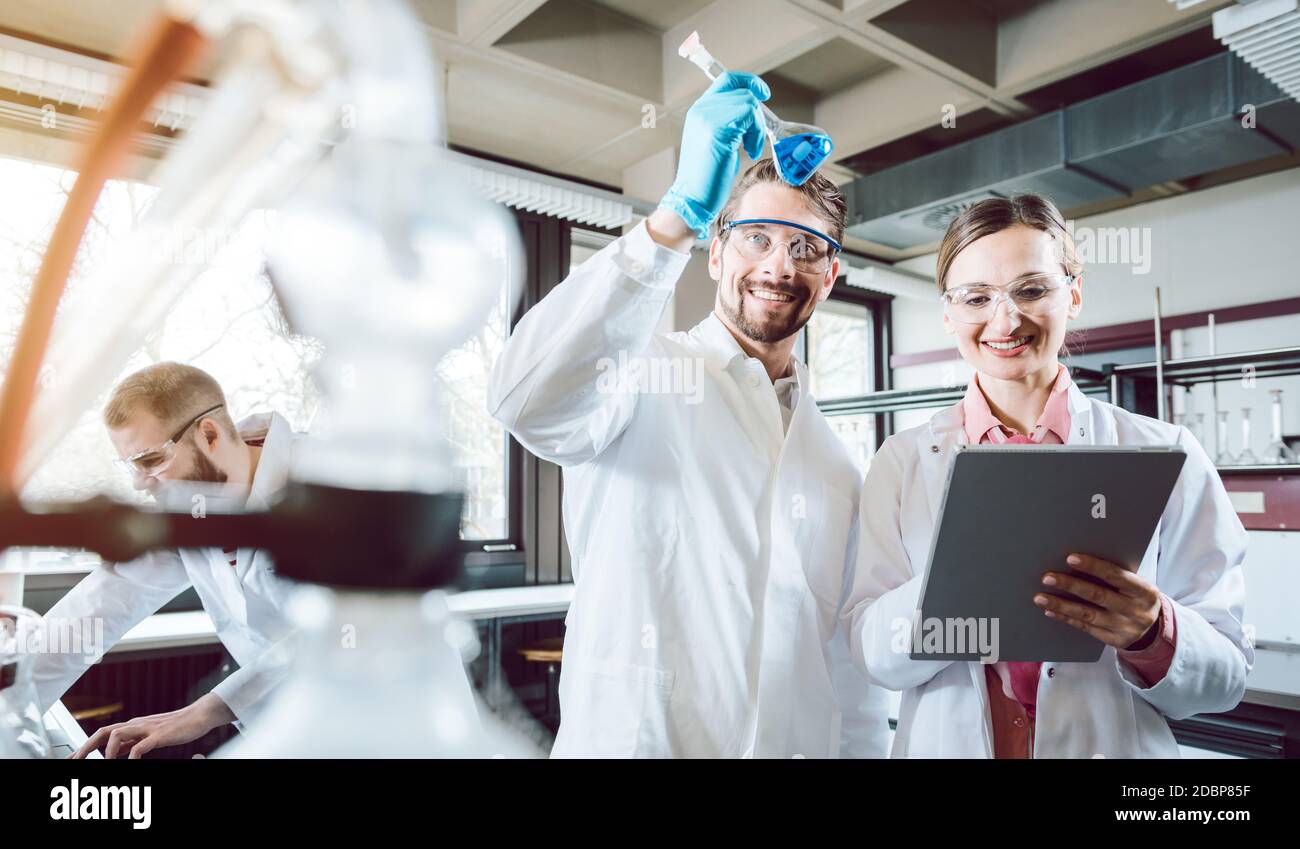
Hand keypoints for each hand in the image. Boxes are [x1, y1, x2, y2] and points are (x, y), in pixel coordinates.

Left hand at [71, 693, 234, 758]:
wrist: (199, 715)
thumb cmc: (177, 726)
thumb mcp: (149, 735)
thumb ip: (131, 742)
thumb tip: (114, 751)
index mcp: (132, 726)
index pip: (101, 734)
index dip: (84, 746)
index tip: (70, 758)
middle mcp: (135, 724)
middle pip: (102, 732)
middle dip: (85, 748)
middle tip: (74, 761)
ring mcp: (146, 728)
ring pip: (116, 735)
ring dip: (107, 752)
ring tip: (106, 764)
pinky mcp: (159, 735)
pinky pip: (140, 746)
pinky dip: (131, 757)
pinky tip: (131, 764)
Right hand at [658, 71, 769, 239]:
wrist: (693, 197)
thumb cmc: (708, 175)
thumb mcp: (716, 140)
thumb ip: (728, 120)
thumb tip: (752, 110)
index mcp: (699, 110)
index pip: (728, 79)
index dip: (749, 82)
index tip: (763, 93)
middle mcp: (702, 109)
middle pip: (742, 92)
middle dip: (757, 114)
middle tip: (755, 138)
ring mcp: (708, 118)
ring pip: (748, 103)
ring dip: (757, 127)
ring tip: (750, 146)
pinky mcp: (718, 130)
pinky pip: (749, 116)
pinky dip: (756, 133)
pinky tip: (749, 150)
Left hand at [1034, 553, 1161, 649]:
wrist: (1153, 628)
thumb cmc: (1136, 596)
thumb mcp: (1136, 584)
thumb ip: (1115, 574)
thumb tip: (1077, 560)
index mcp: (1145, 591)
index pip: (1116, 576)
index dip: (1093, 566)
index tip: (1070, 558)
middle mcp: (1136, 611)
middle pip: (1098, 596)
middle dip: (1070, 585)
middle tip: (1047, 577)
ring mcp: (1125, 628)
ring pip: (1088, 614)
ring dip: (1061, 604)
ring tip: (1040, 596)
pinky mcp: (1113, 640)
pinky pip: (1085, 628)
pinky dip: (1065, 618)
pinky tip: (1050, 610)